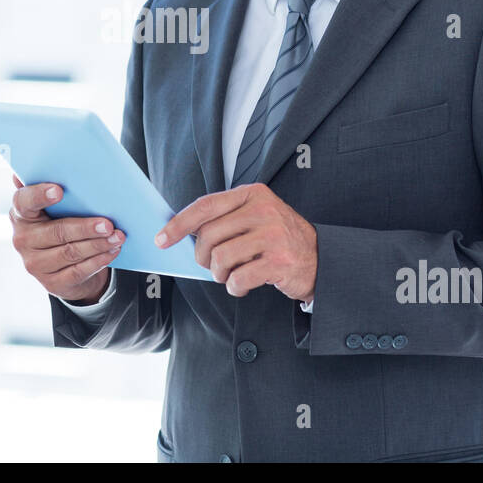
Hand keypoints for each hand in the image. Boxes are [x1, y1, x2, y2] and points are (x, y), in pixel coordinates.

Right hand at [9, 175, 124, 303]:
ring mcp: (35, 263)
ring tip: (118, 236)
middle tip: (108, 223)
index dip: (40, 195)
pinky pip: (78, 271)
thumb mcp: (53, 208)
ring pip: (71, 252)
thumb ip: (52, 189)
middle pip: (56, 232)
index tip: (60, 190)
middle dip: (85, 227)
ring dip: (98, 244)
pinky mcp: (51, 282)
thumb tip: (50, 163)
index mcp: (21, 214)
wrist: (61, 266)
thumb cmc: (59, 225)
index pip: (24, 202)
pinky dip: (98, 260)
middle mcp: (22, 239)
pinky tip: (113, 251)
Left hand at [155, 183, 315, 302]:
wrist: (321, 259)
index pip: (205, 206)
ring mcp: (273, 236)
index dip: (179, 223)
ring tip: (230, 275)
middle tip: (211, 266)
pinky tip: (244, 284)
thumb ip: (225, 218)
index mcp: (253, 194)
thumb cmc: (278, 239)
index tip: (162, 239)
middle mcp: (263, 211)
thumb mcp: (256, 216)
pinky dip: (235, 287)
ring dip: (219, 275)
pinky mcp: (279, 262)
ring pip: (220, 259)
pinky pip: (238, 279)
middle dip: (202, 257)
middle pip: (208, 236)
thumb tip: (180, 232)